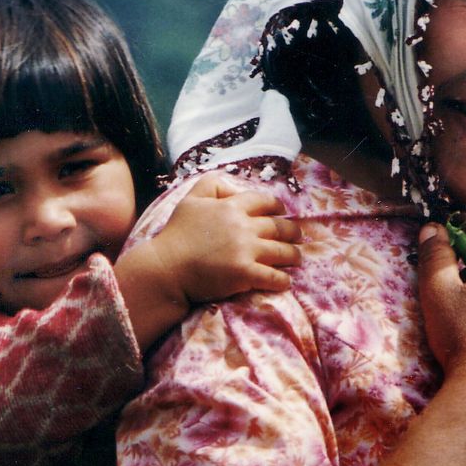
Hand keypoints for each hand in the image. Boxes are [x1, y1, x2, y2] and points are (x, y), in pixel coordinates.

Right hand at [150, 173, 301, 303]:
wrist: (167, 268)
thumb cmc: (176, 234)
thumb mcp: (191, 199)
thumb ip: (213, 184)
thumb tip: (237, 189)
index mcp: (231, 207)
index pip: (264, 202)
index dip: (277, 206)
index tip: (282, 211)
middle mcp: (243, 226)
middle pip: (279, 227)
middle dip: (293, 232)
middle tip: (298, 236)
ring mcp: (245, 251)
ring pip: (282, 251)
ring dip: (294, 255)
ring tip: (297, 258)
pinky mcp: (245, 274)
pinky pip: (274, 277)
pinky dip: (283, 279)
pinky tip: (285, 281)